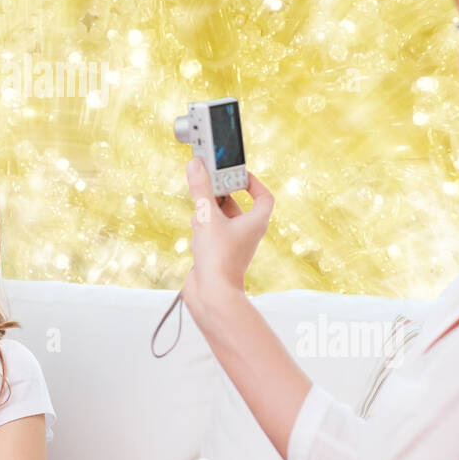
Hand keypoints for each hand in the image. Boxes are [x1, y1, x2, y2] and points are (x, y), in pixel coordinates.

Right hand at [181, 158, 273, 315]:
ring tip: (198, 212)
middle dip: (219, 195)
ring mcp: (232, 245)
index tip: (235, 174)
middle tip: (206, 185)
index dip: (252, 182)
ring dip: (207, 212)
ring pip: (220, 219)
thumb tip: (197, 164)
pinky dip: (201, 230)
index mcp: (255, 222)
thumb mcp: (207, 217)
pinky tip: (194, 234)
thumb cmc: (218, 258)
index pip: (263, 196)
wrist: (212, 295)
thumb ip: (201, 189)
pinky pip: (210, 234)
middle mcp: (246, 233)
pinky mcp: (217, 254)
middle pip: (236, 205)